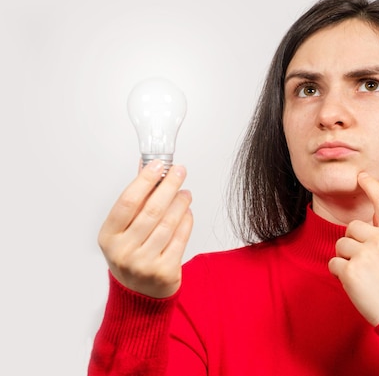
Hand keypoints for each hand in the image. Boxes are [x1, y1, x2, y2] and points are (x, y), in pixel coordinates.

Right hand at [97, 159, 192, 297]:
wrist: (138, 295)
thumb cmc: (132, 255)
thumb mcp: (124, 230)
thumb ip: (136, 200)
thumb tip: (146, 167)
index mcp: (109, 237)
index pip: (127, 202)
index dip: (144, 180)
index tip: (158, 165)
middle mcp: (123, 251)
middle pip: (152, 210)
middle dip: (169, 186)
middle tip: (180, 171)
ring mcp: (144, 263)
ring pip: (168, 223)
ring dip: (180, 203)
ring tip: (185, 192)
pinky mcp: (165, 272)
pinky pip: (180, 239)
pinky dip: (186, 221)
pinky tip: (187, 211)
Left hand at [328, 172, 378, 325]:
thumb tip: (374, 217)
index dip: (371, 186)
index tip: (361, 175)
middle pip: (352, 227)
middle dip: (352, 242)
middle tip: (364, 262)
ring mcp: (366, 255)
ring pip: (341, 244)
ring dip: (345, 258)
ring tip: (361, 275)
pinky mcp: (351, 271)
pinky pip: (333, 263)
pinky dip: (338, 273)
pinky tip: (353, 283)